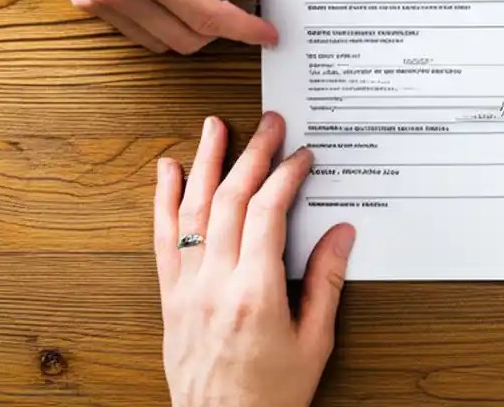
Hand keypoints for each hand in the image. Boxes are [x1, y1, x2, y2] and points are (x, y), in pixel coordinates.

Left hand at [154, 113, 354, 406]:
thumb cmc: (269, 397)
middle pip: (232, 200)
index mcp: (255, 293)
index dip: (286, 176)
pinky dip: (165, 200)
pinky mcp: (170, 298)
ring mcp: (187, 288)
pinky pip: (163, 238)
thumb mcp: (314, 343)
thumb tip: (340, 234)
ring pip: (193, 209)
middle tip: (269, 124)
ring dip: (205, 162)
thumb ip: (325, 284)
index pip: (269, 213)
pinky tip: (169, 172)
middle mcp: (215, 284)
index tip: (301, 156)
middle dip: (253, 154)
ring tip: (214, 126)